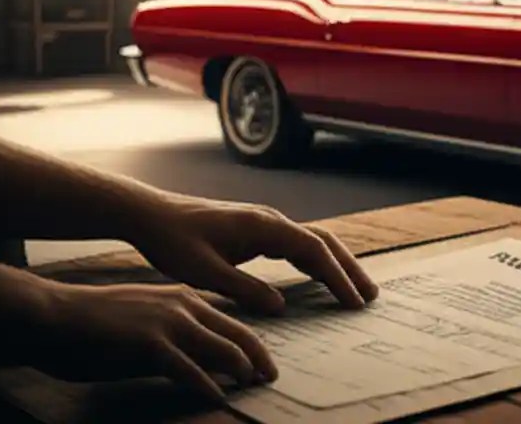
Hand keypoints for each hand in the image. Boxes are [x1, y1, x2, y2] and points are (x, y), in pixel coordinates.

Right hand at [0, 257, 274, 401]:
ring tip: (250, 388)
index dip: (252, 346)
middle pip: (237, 334)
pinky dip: (205, 386)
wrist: (53, 316)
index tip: (264, 364)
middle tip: (270, 378)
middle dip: (257, 358)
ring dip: (239, 371)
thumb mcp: (144, 325)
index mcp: (183, 299)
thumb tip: (200, 361)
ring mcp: (167, 323)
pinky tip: (216, 398)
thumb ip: (174, 338)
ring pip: (220, 349)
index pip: (231, 323)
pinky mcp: (149, 343)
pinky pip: (188, 369)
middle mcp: (183, 306)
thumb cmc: (93, 324)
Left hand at [132, 196, 377, 315]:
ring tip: (354, 288)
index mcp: (264, 226)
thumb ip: (244, 289)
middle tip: (369, 295)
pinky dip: (315, 261)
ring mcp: (265, 223)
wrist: (151, 215)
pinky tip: (319, 276)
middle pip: (323, 242)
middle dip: (349, 268)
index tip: (353, 301)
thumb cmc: (173, 241)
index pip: (314, 250)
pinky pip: (296, 245)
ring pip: (312, 241)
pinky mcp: (257, 230)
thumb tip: (280, 306)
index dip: (337, 276)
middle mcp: (271, 220)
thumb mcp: (204, 272)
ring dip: (335, 264)